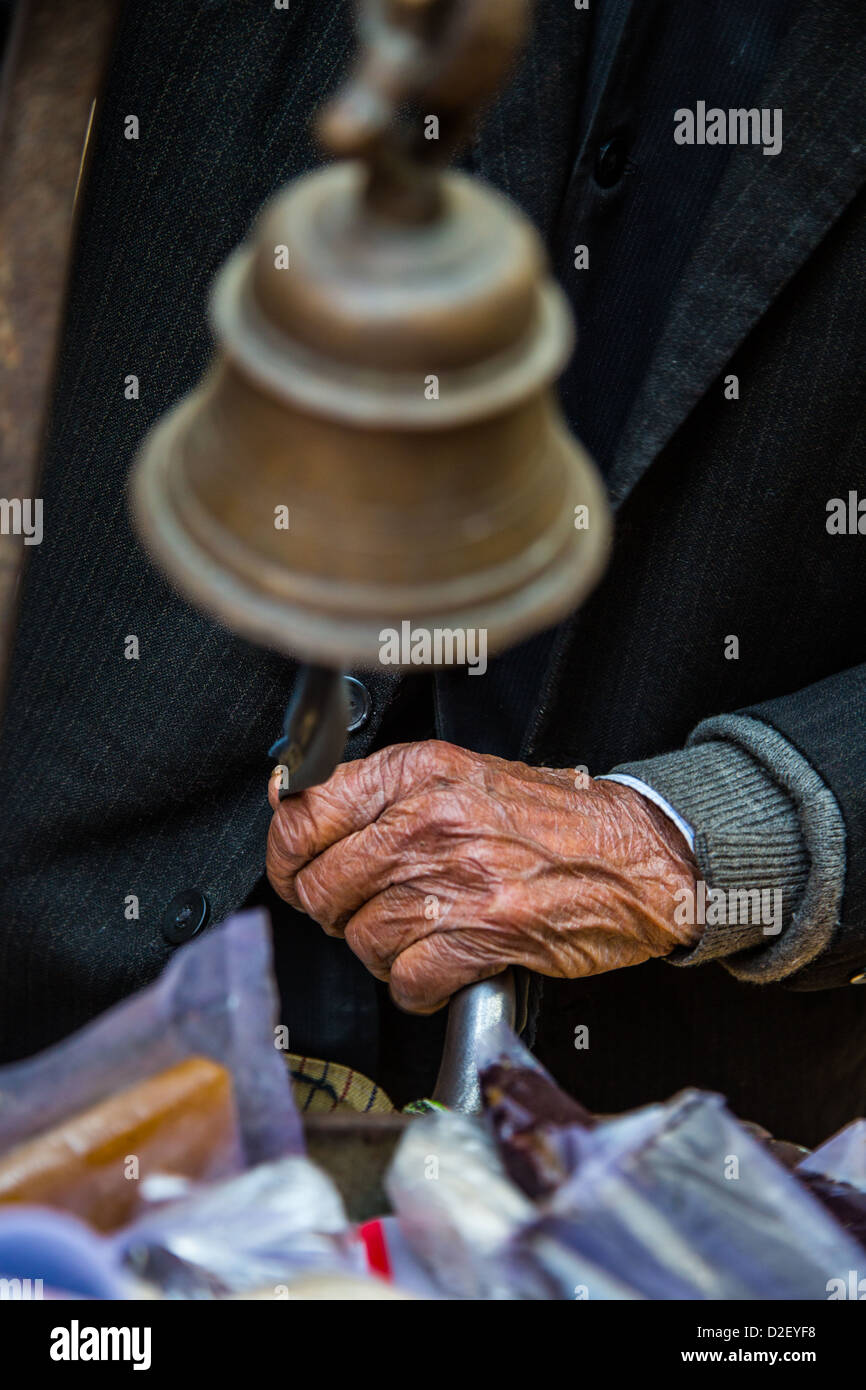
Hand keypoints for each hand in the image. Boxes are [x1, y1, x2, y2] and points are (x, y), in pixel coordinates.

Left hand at [266, 741, 700, 1012]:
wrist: (637, 855)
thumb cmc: (549, 821)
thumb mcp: (458, 776)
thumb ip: (378, 791)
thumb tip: (288, 801)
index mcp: (418, 772)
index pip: (303, 815)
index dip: (287, 858)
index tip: (297, 874)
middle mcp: (429, 818)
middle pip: (322, 889)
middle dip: (339, 915)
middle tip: (374, 912)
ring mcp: (457, 876)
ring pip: (362, 940)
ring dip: (384, 954)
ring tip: (421, 939)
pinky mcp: (485, 932)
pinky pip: (407, 980)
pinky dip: (418, 988)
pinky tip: (442, 971)